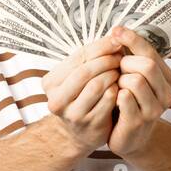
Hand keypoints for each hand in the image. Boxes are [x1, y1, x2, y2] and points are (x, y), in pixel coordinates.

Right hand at [41, 36, 122, 154]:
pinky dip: (116, 90)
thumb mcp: (76, 76)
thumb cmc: (80, 97)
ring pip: (97, 85)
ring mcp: (73, 114)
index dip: (100, 47)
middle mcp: (57, 99)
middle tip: (119, 57)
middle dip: (106, 60)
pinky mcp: (90, 125)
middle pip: (85, 71)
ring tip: (119, 71)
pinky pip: (108, 100)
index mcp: (50, 83)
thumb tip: (114, 37)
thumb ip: (90, 58)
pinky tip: (120, 87)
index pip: (78, 57)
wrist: (79, 133)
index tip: (115, 41)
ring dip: (112, 75)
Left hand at [106, 25, 170, 156]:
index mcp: (167, 79)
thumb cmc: (128, 102)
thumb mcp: (134, 77)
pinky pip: (124, 98)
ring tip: (116, 86)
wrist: (128, 137)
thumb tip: (118, 32)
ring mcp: (154, 110)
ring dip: (120, 80)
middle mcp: (166, 94)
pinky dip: (115, 93)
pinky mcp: (138, 122)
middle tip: (116, 69)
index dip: (133, 39)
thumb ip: (131, 57)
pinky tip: (112, 97)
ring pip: (135, 80)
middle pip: (148, 65)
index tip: (116, 31)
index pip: (151, 52)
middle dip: (126, 63)